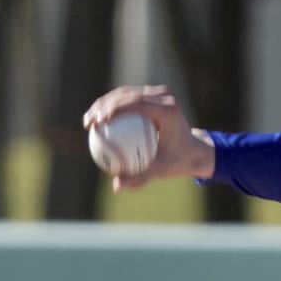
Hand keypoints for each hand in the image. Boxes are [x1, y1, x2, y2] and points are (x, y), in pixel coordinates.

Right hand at [82, 85, 215, 190]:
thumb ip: (140, 178)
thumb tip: (116, 186)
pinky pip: (127, 101)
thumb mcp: (161, 170)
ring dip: (102, 105)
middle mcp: (164, 97)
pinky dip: (111, 109)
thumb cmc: (177, 161)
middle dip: (102, 106)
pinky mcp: (151, 97)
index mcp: (168, 110)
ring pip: (124, 94)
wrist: (192, 150)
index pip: (136, 104)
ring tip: (88, 122)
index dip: (113, 109)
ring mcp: (158, 94)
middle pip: (127, 95)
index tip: (98, 123)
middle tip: (89, 123)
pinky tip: (97, 123)